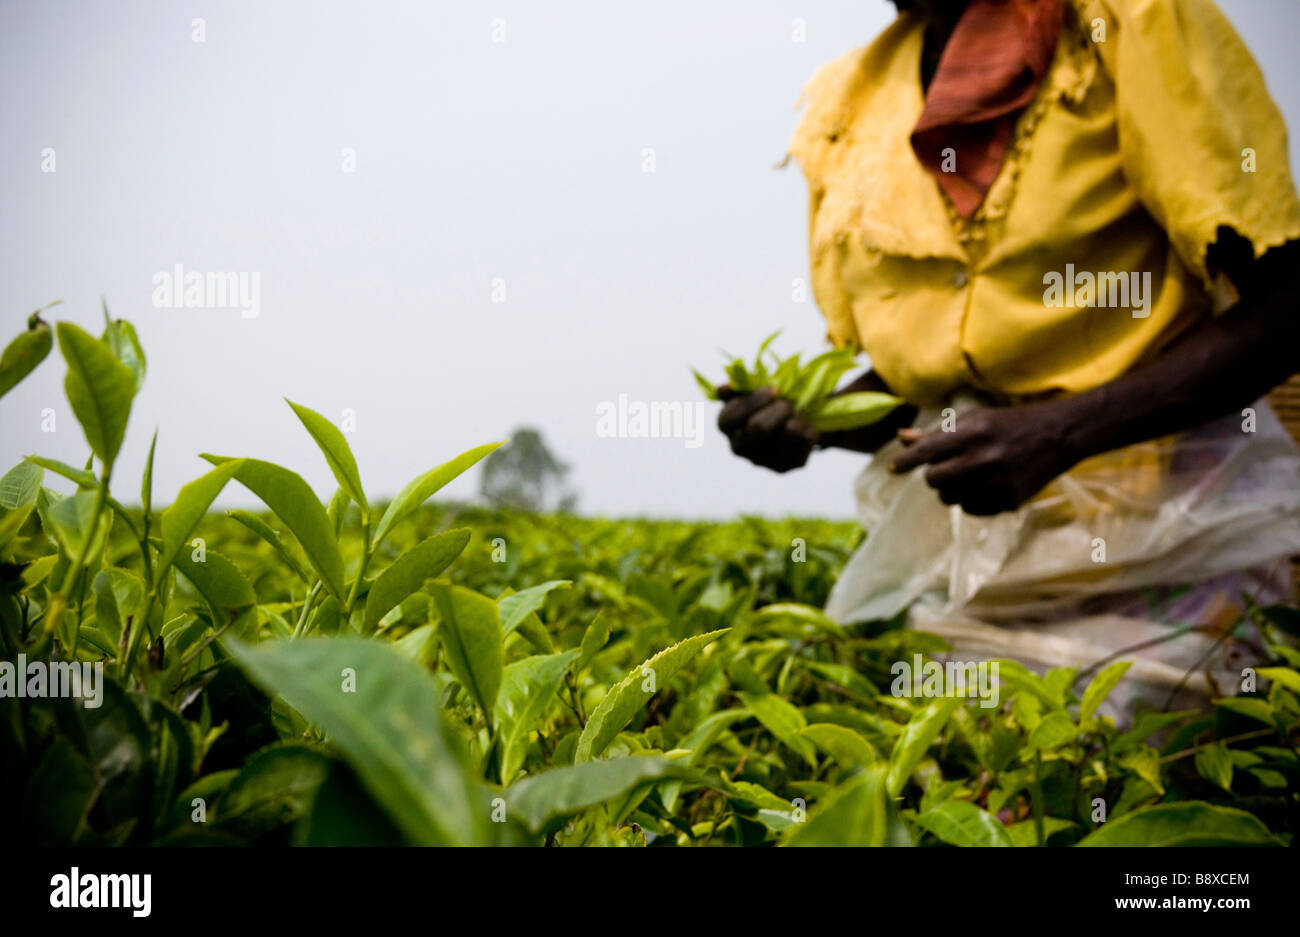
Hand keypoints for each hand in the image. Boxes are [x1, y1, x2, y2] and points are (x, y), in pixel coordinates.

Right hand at [717, 385, 818, 472]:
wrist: (790, 419)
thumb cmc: (767, 400)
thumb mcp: (754, 388)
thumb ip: (739, 386)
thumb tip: (722, 390)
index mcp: (726, 426)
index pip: (729, 417)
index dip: (754, 401)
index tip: (774, 389)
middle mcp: (738, 447)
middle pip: (758, 427)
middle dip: (779, 409)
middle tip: (789, 402)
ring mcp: (760, 461)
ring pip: (788, 432)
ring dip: (796, 416)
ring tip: (796, 412)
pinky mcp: (784, 467)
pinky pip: (804, 441)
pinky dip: (808, 426)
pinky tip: (803, 425)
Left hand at [888, 403, 1077, 514]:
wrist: (1058, 436)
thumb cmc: (1008, 423)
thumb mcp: (974, 419)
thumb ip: (937, 432)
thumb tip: (900, 438)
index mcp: (972, 432)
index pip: (926, 451)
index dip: (905, 461)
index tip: (892, 468)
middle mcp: (983, 457)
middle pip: (933, 480)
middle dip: (934, 474)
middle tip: (946, 466)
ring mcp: (997, 481)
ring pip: (949, 498)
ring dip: (950, 488)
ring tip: (967, 475)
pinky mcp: (1009, 500)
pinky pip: (970, 509)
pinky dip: (969, 500)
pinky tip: (983, 486)